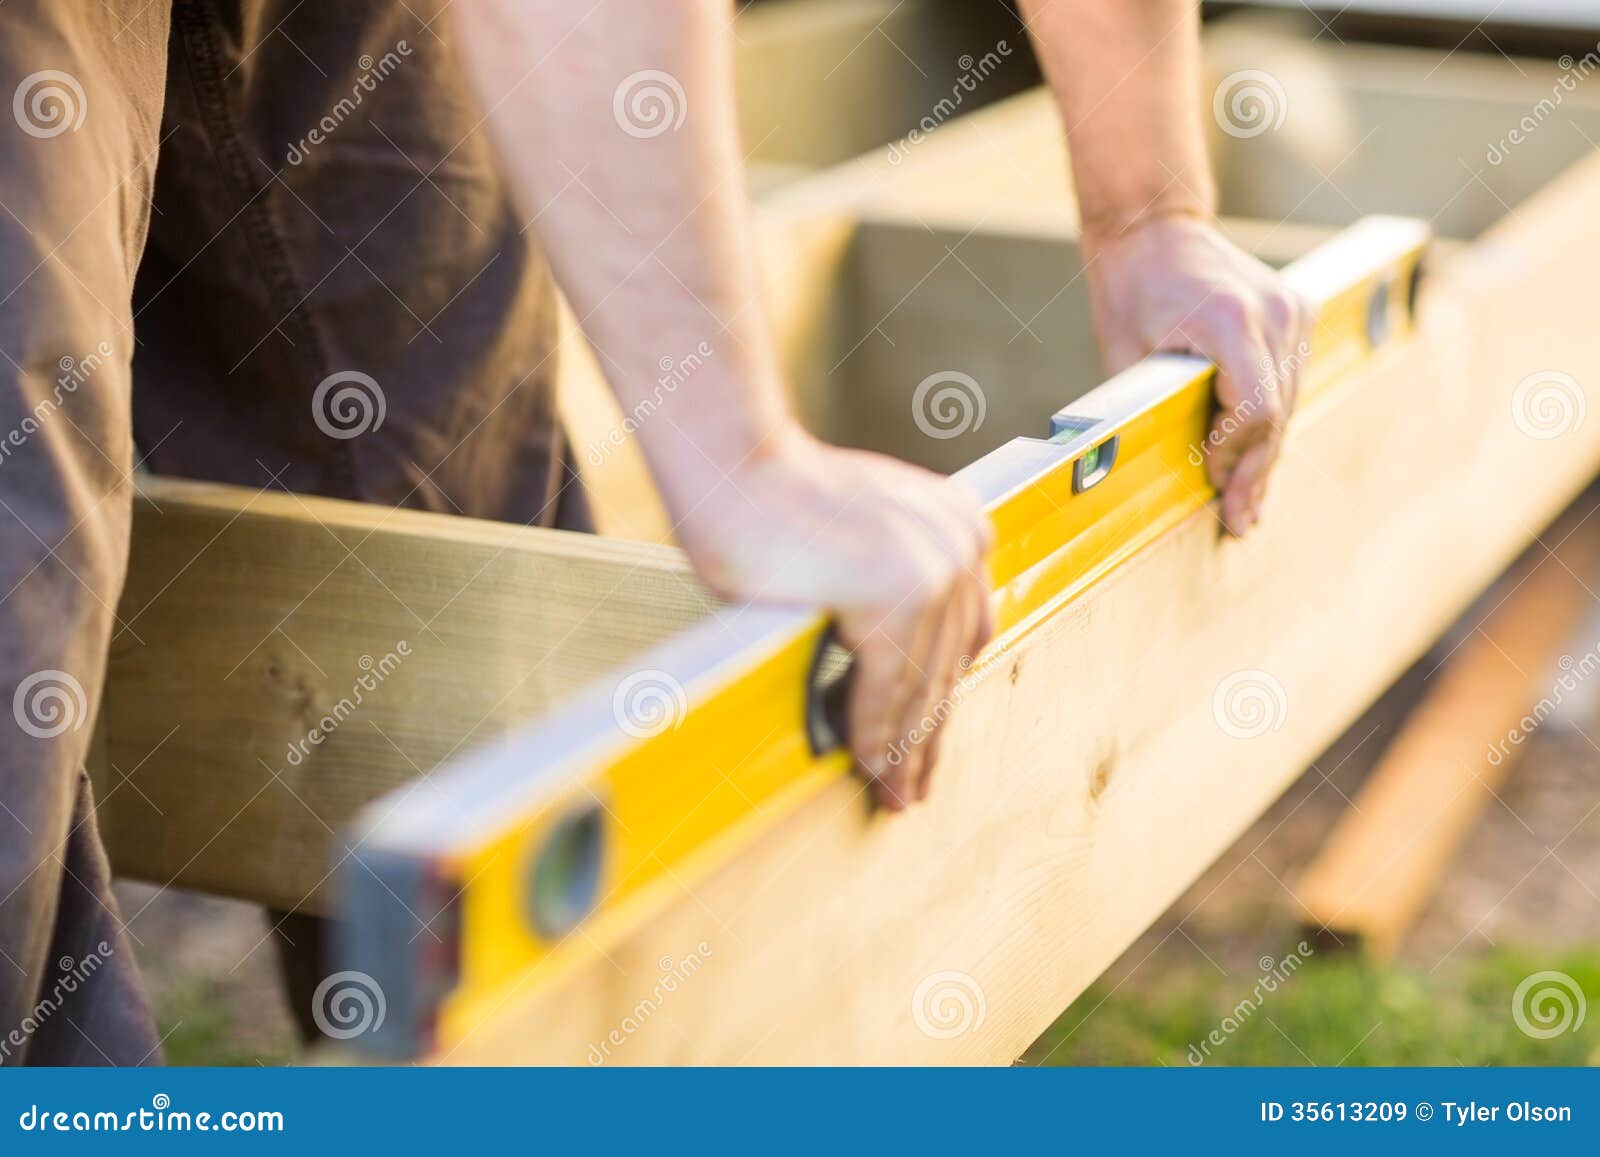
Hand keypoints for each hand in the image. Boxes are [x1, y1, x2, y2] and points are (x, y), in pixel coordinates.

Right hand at [674, 429, 993, 810]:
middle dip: (927, 737)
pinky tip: (864, 764)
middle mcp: (959, 545)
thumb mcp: (863, 540)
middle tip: (913, 786)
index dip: (942, 698)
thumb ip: (895, 588)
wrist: (735, 466)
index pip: (961, 637)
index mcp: (962, 527)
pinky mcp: (894, 594)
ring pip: (919, 685)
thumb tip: (901, 671)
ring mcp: (932, 568)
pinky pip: (885, 686)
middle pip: (946, 667)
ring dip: (901, 749)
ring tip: (891, 792)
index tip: (927, 742)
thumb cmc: (777, 501)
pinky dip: (872, 731)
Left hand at [1081, 214, 1312, 534]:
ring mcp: (1292, 310)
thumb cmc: (1130, 287)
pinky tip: (1256, 458)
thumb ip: (1155, 407)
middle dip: (1255, 472)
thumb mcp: (1126, 352)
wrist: (1154, 226)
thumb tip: (1168, 470)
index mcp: (1230, 320)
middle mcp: (1274, 313)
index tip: (1213, 484)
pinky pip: (1287, 381)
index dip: (1234, 455)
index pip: (1254, 410)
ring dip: (1266, 453)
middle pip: (1276, 414)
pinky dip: (1270, 420)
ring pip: (1287, 403)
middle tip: (1242, 522)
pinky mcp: (1296, 313)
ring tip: (1249, 503)